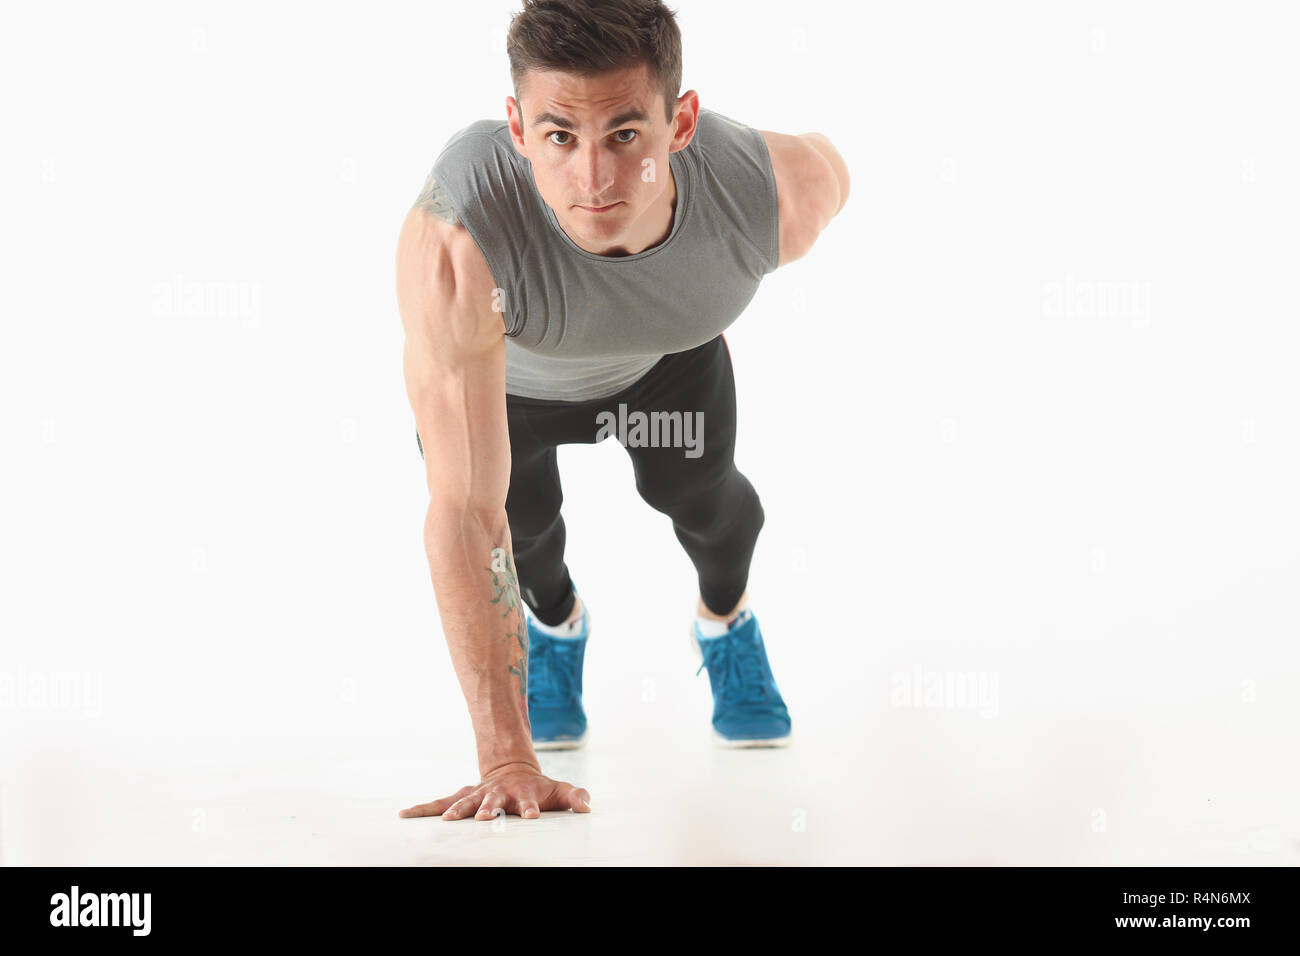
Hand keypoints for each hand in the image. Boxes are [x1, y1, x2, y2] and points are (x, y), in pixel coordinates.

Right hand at [398, 762, 591, 820]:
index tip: (533, 816)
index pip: (529, 803)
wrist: (512, 771)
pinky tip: (404, 814)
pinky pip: (439, 804)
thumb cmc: (538, 788)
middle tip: (485, 818)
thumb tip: (587, 807)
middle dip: (489, 811)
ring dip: (457, 812)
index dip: (532, 809)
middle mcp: (497, 795)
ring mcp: (478, 796)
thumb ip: (575, 797)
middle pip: (493, 803)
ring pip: (465, 804)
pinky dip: (422, 809)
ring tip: (449, 821)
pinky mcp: (463, 799)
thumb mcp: (559, 790)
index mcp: (521, 794)